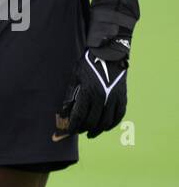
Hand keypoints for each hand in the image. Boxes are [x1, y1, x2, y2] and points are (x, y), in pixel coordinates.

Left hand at [53, 0, 137, 140]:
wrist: (108, 53)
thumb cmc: (86, 65)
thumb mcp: (74, 80)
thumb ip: (70, 97)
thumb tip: (64, 114)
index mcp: (87, 93)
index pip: (78, 117)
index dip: (72, 127)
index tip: (68, 132)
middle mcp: (102, 97)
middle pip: (92, 122)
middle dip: (84, 129)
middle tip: (79, 131)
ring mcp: (114, 97)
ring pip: (106, 121)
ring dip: (98, 130)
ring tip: (91, 133)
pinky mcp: (122, 96)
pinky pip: (119, 115)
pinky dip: (112, 123)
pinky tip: (105, 126)